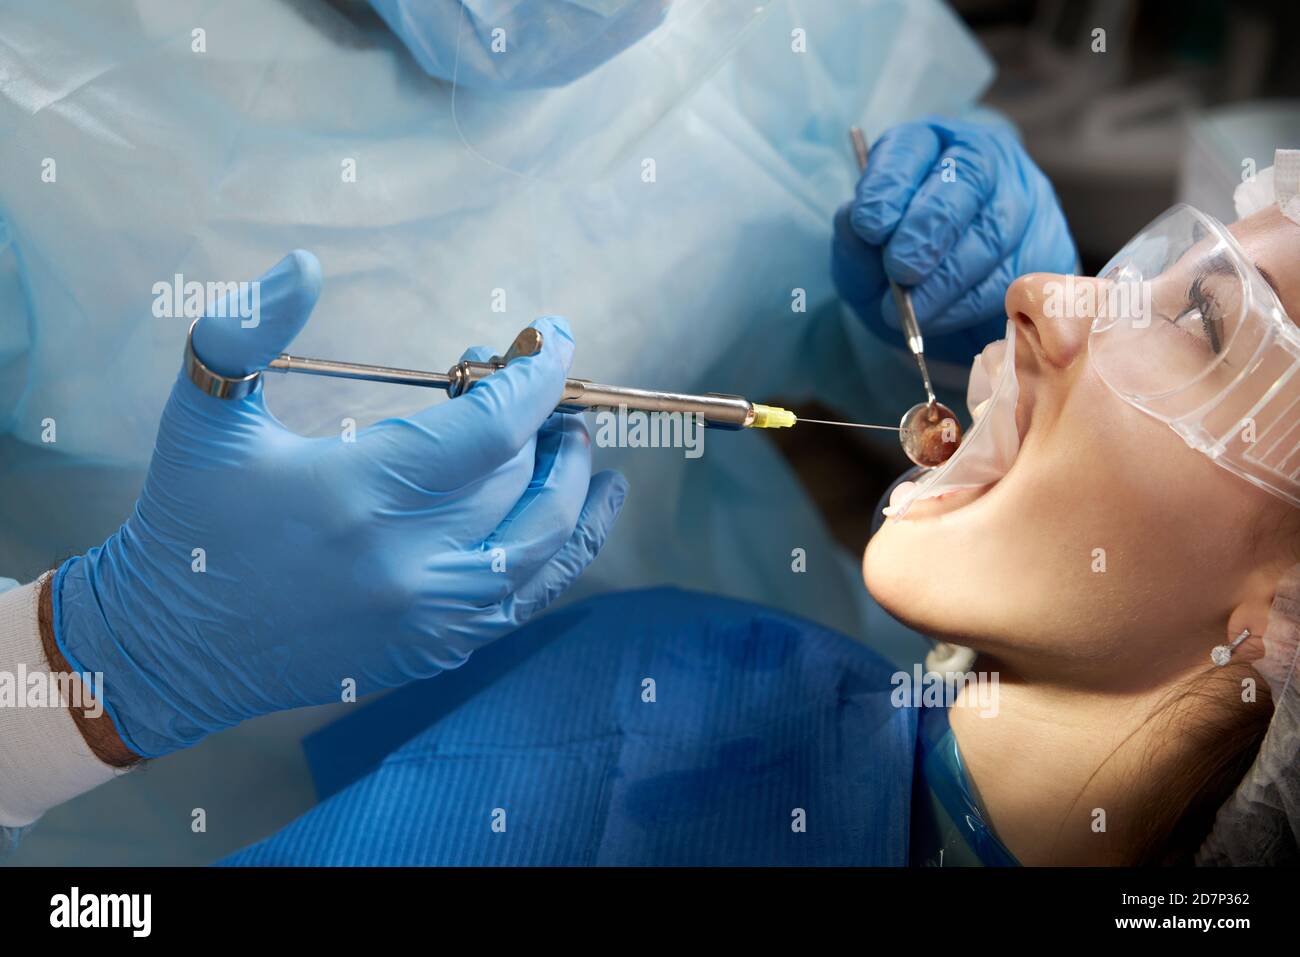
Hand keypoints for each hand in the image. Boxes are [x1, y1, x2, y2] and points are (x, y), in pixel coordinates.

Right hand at [52, 251, 626, 757]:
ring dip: (574, 484)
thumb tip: (306, 262)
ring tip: (579, 438)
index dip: (536, 376)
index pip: (491, 428)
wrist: (172, 649)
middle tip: (527, 381)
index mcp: (359, 495)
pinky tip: (591, 508)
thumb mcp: (203, 415)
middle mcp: (410, 565)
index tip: (550, 336)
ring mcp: (430, 619)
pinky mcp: (436, 651)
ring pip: (545, 545)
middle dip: (545, 421)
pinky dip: (568, 550)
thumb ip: (246, 328)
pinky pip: (528, 597)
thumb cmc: (189, 519)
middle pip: (524, 483)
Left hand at [832, 116, 1075, 362]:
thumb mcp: (862, 259)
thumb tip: (856, 223)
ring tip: (913, 311)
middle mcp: (985, 162)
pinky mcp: (1049, 248)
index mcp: (930, 147)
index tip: (869, 225)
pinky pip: (1017, 274)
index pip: (913, 148)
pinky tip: (943, 317)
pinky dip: (973, 303)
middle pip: (968, 179)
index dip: (891, 185)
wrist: (947, 313)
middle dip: (929, 227)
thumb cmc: (899, 272)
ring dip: (949, 277)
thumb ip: (854, 243)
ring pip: (996, 230)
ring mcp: (1026, 202)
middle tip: (900, 269)